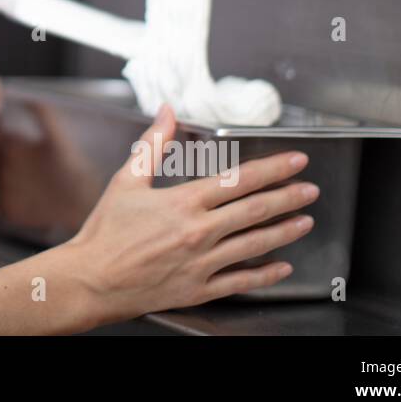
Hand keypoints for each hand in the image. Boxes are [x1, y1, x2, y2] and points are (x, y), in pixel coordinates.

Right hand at [0, 104, 319, 333]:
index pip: (238, 180)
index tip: (295, 161)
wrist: (90, 280)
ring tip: (305, 221)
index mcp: (182, 202)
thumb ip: (152, 145)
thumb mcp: (126, 181)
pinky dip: (265, 274)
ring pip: (255, 244)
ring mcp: (201, 263)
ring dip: (285, 231)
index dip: (272, 169)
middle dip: (288, 197)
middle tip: (310, 189)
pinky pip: (241, 281)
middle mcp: (198, 232)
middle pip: (254, 211)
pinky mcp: (199, 289)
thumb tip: (166, 112)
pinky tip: (282, 267)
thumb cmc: (104, 233)